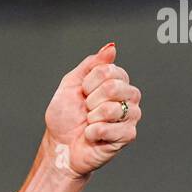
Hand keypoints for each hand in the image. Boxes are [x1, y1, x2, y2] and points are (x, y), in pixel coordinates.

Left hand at [43, 42, 141, 177]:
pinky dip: (93, 133)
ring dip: (92, 117)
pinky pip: (111, 129)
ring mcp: (131, 116)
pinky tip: (92, 135)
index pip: (108, 70)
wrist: (60, 144)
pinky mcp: (128, 135)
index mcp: (117, 81)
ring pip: (112, 109)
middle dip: (90, 100)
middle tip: (86, 109)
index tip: (82, 93)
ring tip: (89, 122)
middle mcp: (128, 96)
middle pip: (113, 87)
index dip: (88, 83)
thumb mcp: (71, 84)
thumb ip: (91, 64)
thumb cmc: (65, 116)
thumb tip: (112, 47)